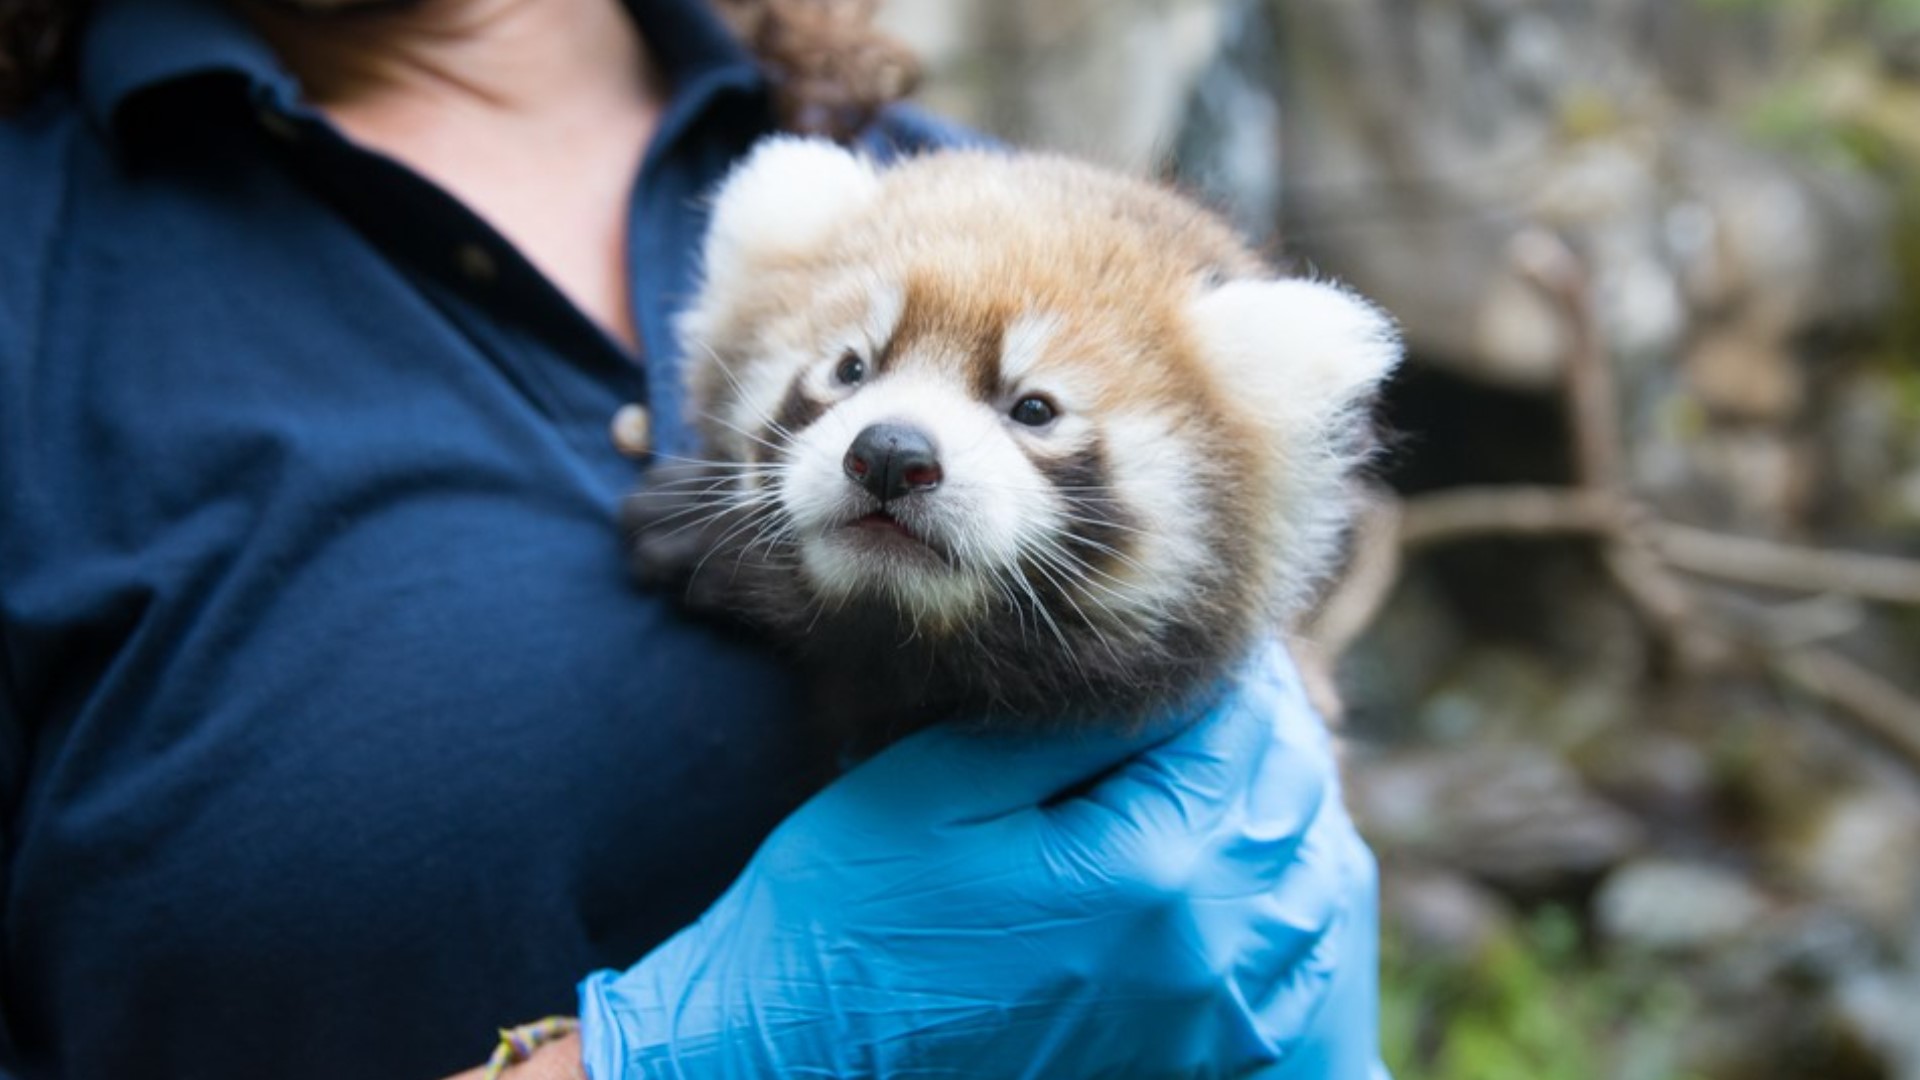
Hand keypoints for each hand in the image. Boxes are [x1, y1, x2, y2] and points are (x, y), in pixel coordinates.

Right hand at [577, 644, 1383, 1078]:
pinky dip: (1303, 892)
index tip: (1201, 621)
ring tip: (1244, 748)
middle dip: (1270, 718)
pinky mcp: (1201, 1049)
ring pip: (1321, 874)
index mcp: (1151, 867)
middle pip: (1298, 792)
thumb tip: (1167, 658)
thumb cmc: (850, 913)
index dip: (1232, 661)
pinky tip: (1263, 856)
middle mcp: (1210, 948)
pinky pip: (1309, 964)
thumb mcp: (937, 791)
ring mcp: (1214, 1012)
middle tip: (1223, 673)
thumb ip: (1069, 723)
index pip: (1246, 725)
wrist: (807, 1053)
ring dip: (1295, 796)